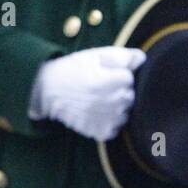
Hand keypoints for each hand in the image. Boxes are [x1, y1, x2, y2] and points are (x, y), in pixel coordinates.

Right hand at [29, 46, 145, 140]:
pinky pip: (116, 127)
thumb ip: (121, 55)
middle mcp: (109, 102)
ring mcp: (105, 119)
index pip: (129, 78)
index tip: (104, 73)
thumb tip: (142, 58)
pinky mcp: (100, 131)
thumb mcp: (93, 55)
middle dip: (119, 90)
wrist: (45, 90)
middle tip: (100, 87)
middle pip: (129, 95)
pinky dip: (109, 121)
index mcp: (107, 81)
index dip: (117, 73)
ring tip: (98, 100)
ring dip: (116, 106)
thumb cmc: (71, 69)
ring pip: (125, 112)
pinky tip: (97, 113)